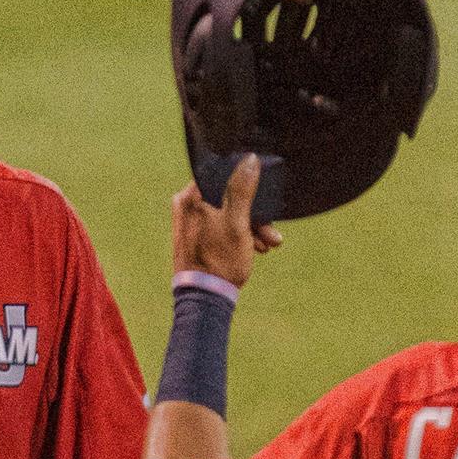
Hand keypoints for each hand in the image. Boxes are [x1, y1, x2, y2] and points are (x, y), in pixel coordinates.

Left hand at [172, 156, 281, 285]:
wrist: (204, 298)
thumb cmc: (219, 260)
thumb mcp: (237, 222)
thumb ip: (242, 190)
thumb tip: (249, 160)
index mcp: (190, 197)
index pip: (222, 176)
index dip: (247, 185)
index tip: (265, 197)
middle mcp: (186, 206)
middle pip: (229, 198)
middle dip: (255, 214)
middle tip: (271, 231)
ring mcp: (190, 222)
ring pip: (229, 214)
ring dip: (253, 227)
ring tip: (269, 244)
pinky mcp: (197, 237)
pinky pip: (223, 227)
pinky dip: (241, 235)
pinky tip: (257, 248)